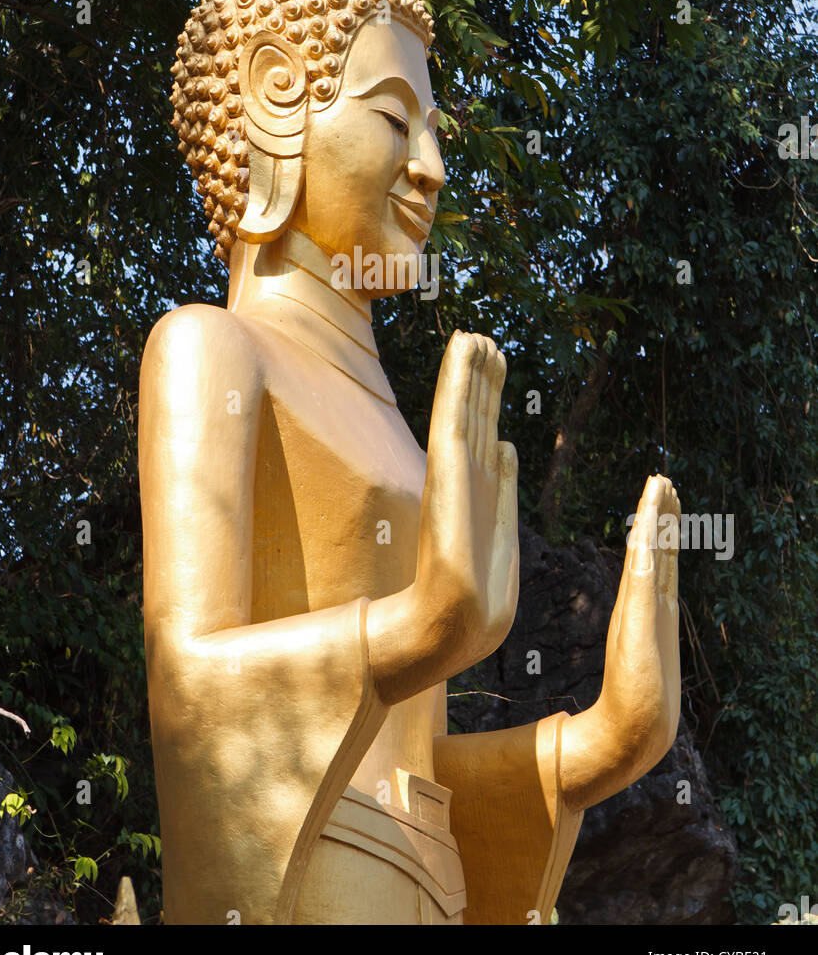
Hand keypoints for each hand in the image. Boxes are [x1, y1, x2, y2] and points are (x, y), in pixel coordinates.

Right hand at [413, 330, 519, 676]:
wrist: (455, 621)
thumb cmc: (477, 595)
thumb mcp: (503, 528)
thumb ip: (503, 485)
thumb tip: (509, 446)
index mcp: (480, 487)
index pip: (486, 430)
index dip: (490, 395)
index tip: (496, 360)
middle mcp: (465, 472)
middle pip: (474, 412)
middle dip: (480, 377)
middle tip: (487, 336)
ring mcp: (453, 467)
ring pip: (463, 404)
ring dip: (468, 368)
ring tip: (476, 333)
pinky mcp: (446, 466)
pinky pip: (453, 408)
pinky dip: (457, 375)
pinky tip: (463, 345)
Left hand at [560, 473, 680, 810]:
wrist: (632, 732)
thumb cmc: (623, 710)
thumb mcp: (617, 673)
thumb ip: (618, 650)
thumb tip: (612, 643)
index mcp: (650, 613)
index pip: (656, 562)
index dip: (659, 531)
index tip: (660, 501)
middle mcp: (655, 606)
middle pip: (662, 549)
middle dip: (664, 515)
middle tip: (666, 481)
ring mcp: (653, 608)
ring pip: (659, 550)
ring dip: (660, 517)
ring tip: (664, 486)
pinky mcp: (644, 612)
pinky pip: (648, 564)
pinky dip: (652, 537)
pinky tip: (650, 516)